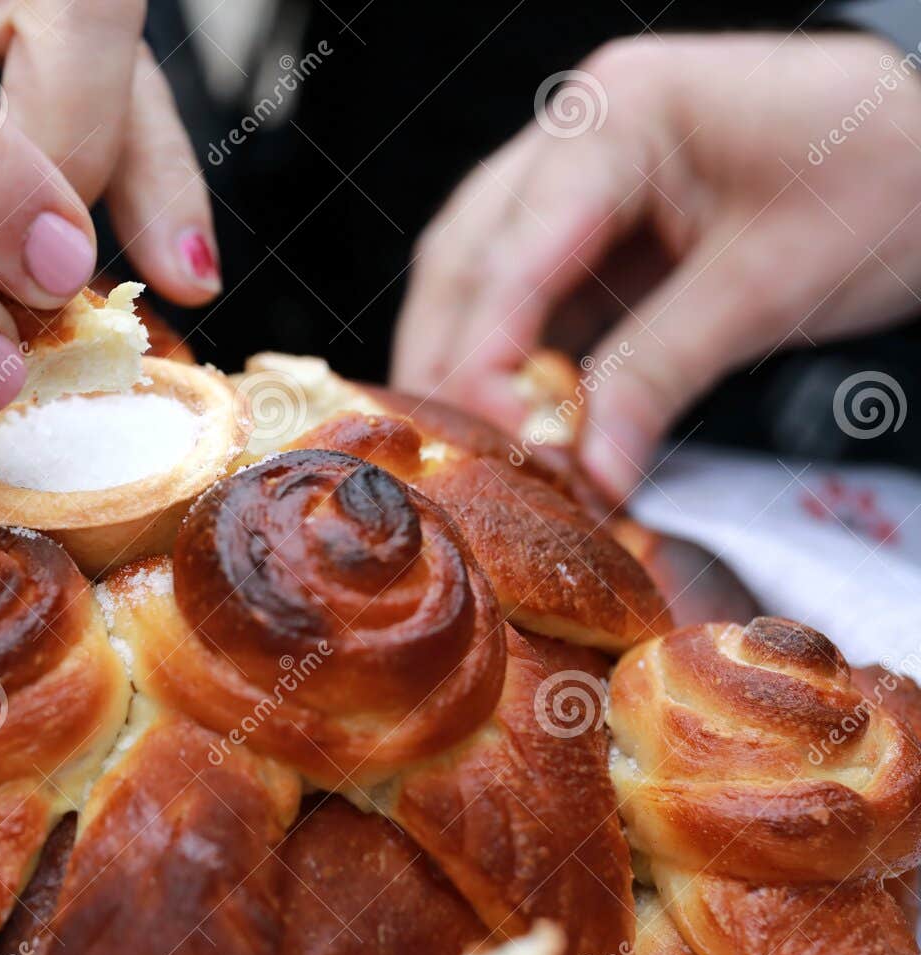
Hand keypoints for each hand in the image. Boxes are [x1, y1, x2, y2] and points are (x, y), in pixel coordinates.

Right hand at [393, 33, 920, 498]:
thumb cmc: (884, 181)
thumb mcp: (772, 284)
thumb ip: (663, 372)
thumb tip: (589, 470)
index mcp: (617, 114)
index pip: (514, 249)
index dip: (486, 354)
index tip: (487, 439)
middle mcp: (576, 132)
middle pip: (466, 260)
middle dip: (448, 364)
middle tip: (448, 459)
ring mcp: (577, 174)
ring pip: (479, 279)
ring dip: (468, 367)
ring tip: (467, 450)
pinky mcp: (596, 223)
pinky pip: (529, 298)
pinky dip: (517, 363)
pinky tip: (515, 420)